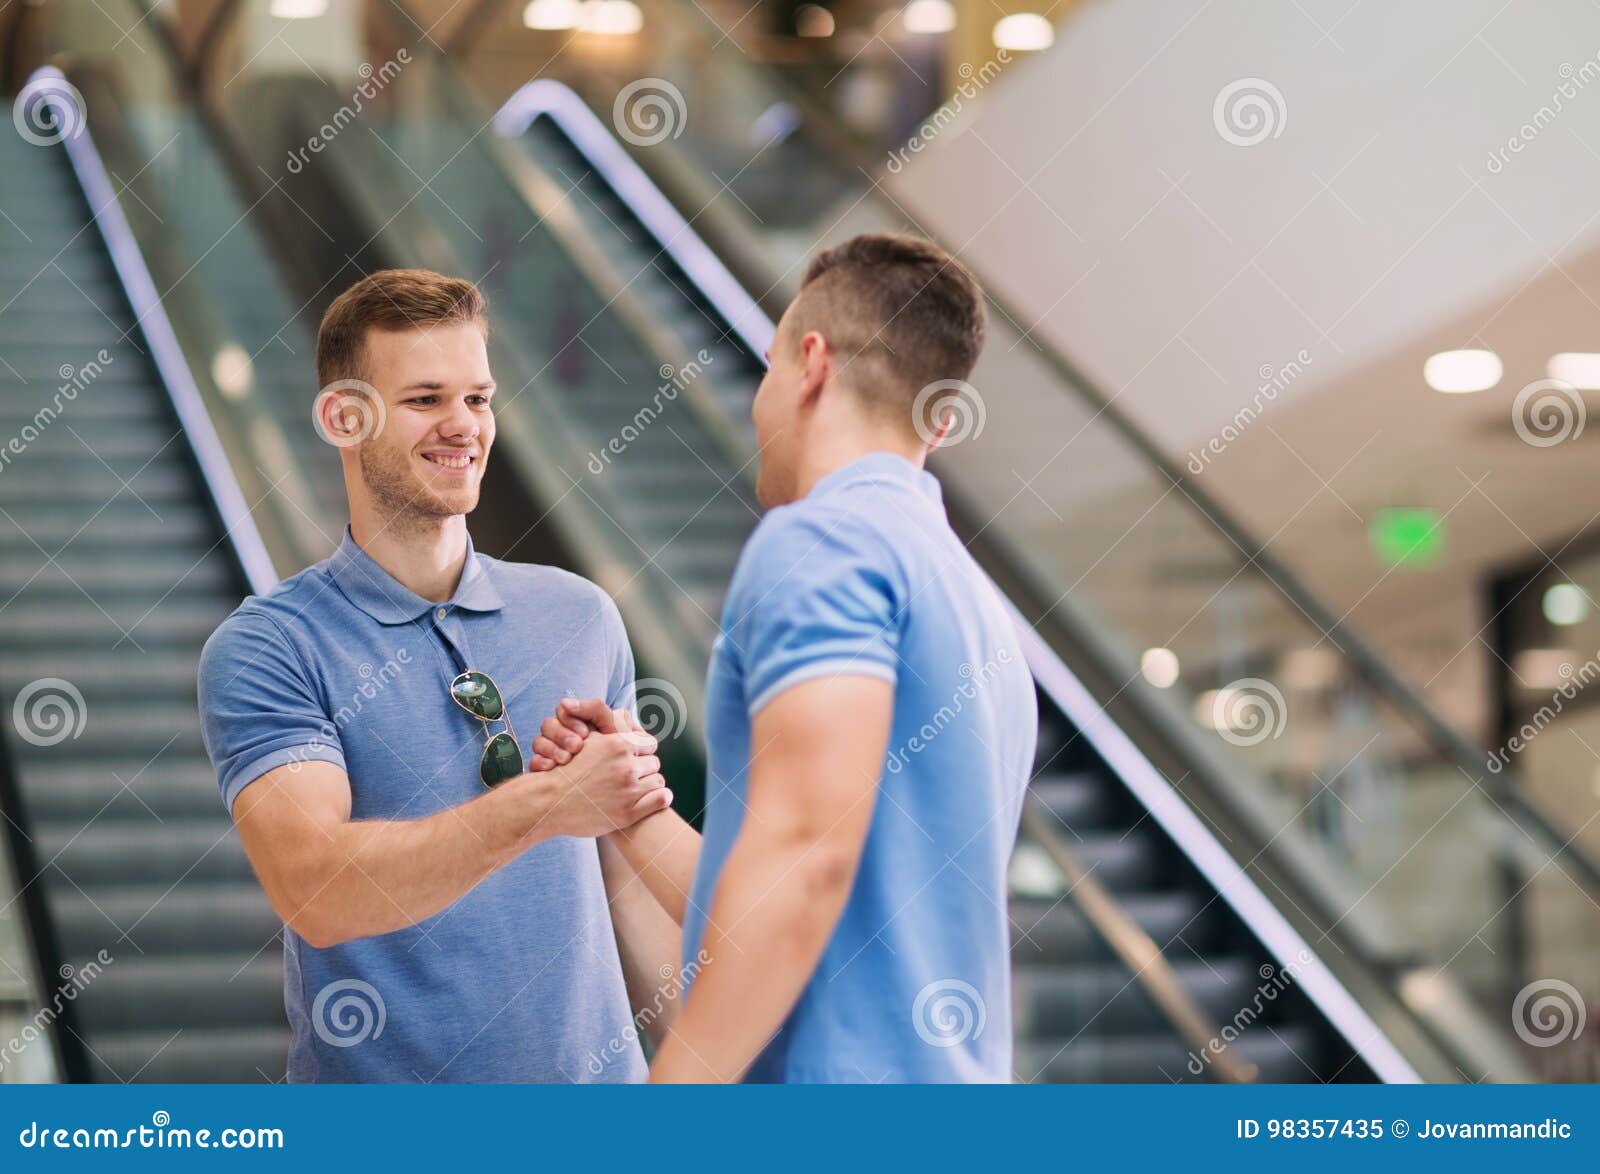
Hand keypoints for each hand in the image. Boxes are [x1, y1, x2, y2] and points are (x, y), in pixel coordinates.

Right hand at [529, 698, 637, 768]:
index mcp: (579, 722)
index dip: (571, 719)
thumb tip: (565, 703)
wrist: (620, 789)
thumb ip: (596, 710)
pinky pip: (534, 762)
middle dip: (561, 735)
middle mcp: (564, 735)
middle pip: (548, 724)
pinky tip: (552, 768)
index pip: (563, 710)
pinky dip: (541, 763)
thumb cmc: (623, 757)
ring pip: (538, 741)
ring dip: (551, 748)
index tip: (585, 733)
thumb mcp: (614, 731)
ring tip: (566, 760)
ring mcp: (553, 752)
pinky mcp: (547, 770)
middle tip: (577, 747)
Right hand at [536, 724, 667, 837]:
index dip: (643, 750)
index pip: (648, 743)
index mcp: (617, 745)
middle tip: (635, 775)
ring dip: (650, 784)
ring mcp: (629, 790)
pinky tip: (652, 799)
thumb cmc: (566, 772)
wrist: (549, 802)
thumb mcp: (587, 742)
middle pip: (654, 762)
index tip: (637, 757)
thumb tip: (626, 715)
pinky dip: (661, 798)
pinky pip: (662, 799)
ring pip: (658, 780)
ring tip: (638, 788)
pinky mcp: (629, 812)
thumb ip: (608, 729)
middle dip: (645, 768)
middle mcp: (625, 766)